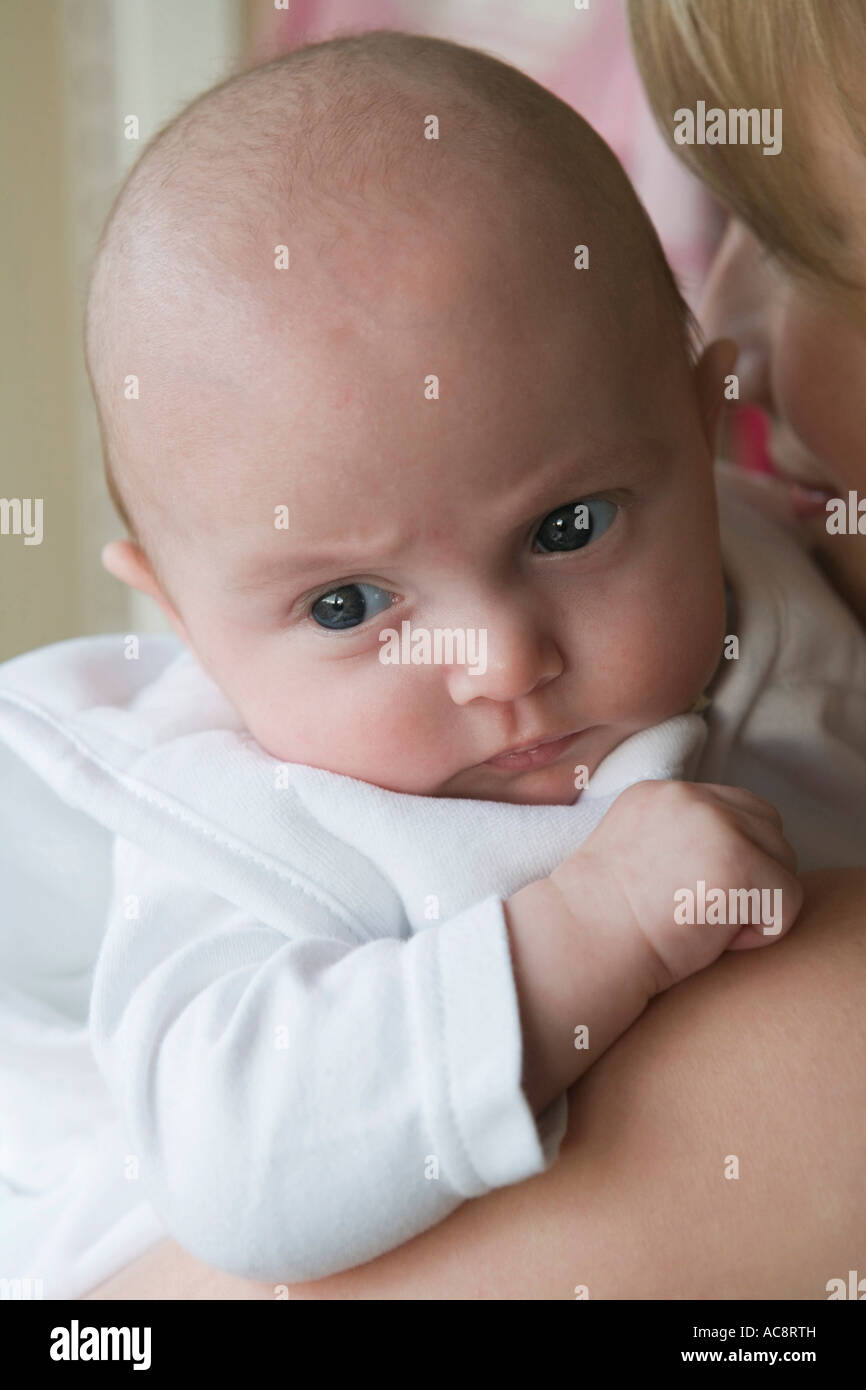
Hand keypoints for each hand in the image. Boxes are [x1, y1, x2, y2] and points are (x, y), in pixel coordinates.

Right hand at [550, 780, 802, 993]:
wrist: (583, 943)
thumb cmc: (605, 923)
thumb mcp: (634, 856)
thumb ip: (677, 840)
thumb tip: (729, 857)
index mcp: (661, 794)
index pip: (737, 811)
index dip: (732, 858)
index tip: (693, 895)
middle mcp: (691, 797)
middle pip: (769, 830)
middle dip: (753, 876)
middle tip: (703, 913)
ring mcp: (716, 825)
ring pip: (782, 864)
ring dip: (755, 904)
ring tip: (704, 925)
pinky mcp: (738, 862)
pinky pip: (788, 900)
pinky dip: (761, 932)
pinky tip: (713, 938)